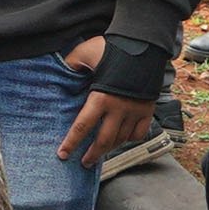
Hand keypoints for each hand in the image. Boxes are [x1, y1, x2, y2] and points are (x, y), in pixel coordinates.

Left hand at [55, 35, 157, 167]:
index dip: (71, 142)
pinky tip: (123, 139)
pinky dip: (130, 138)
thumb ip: (72, 64)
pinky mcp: (148, 110)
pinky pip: (139, 133)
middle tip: (85, 163)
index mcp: (100, 98)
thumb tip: (60, 71)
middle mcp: (118, 109)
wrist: (145, 46)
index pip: (82, 126)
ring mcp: (135, 111)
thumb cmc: (113, 48)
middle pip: (103, 140)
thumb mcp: (85, 52)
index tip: (63, 155)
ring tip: (101, 152)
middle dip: (93, 154)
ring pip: (122, 139)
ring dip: (110, 148)